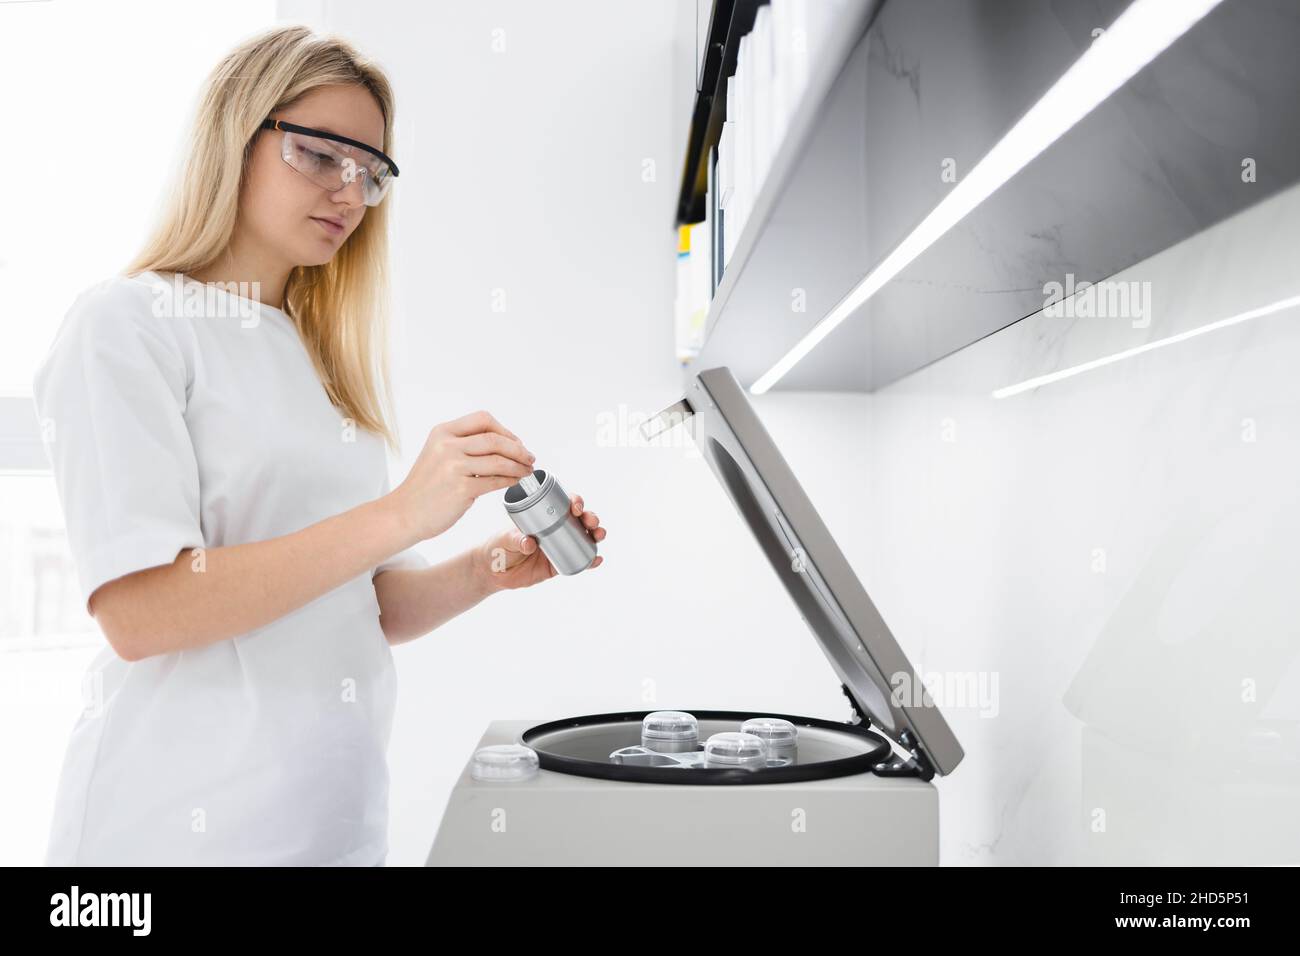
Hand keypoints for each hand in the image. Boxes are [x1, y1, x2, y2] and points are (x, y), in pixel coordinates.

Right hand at [390, 410, 535, 541]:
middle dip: (518, 448)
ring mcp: (454, 467)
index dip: (504, 430)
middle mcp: (447, 446)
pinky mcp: (462, 489)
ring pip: (499, 460)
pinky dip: (511, 481)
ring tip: (527, 471)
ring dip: (518, 465)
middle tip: (529, 457)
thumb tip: (503, 444)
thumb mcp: (437, 454)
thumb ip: (463, 445)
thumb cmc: (425, 487)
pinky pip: (496, 481)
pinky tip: (515, 482)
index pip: (483, 419)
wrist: (404, 513)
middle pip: (495, 439)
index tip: (515, 442)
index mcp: (442, 432)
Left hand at [475, 493, 605, 590]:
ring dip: (596, 534)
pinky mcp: (560, 563)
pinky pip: (579, 561)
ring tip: (598, 535)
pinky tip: (597, 560)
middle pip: (580, 519)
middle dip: (590, 517)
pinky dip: (591, 560)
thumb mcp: (504, 539)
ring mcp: (559, 545)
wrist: (494, 571)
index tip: (575, 506)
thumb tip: (530, 544)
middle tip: (590, 522)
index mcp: (543, 516)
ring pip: (584, 537)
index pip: (563, 503)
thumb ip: (515, 540)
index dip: (574, 501)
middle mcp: (555, 528)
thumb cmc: (498, 547)